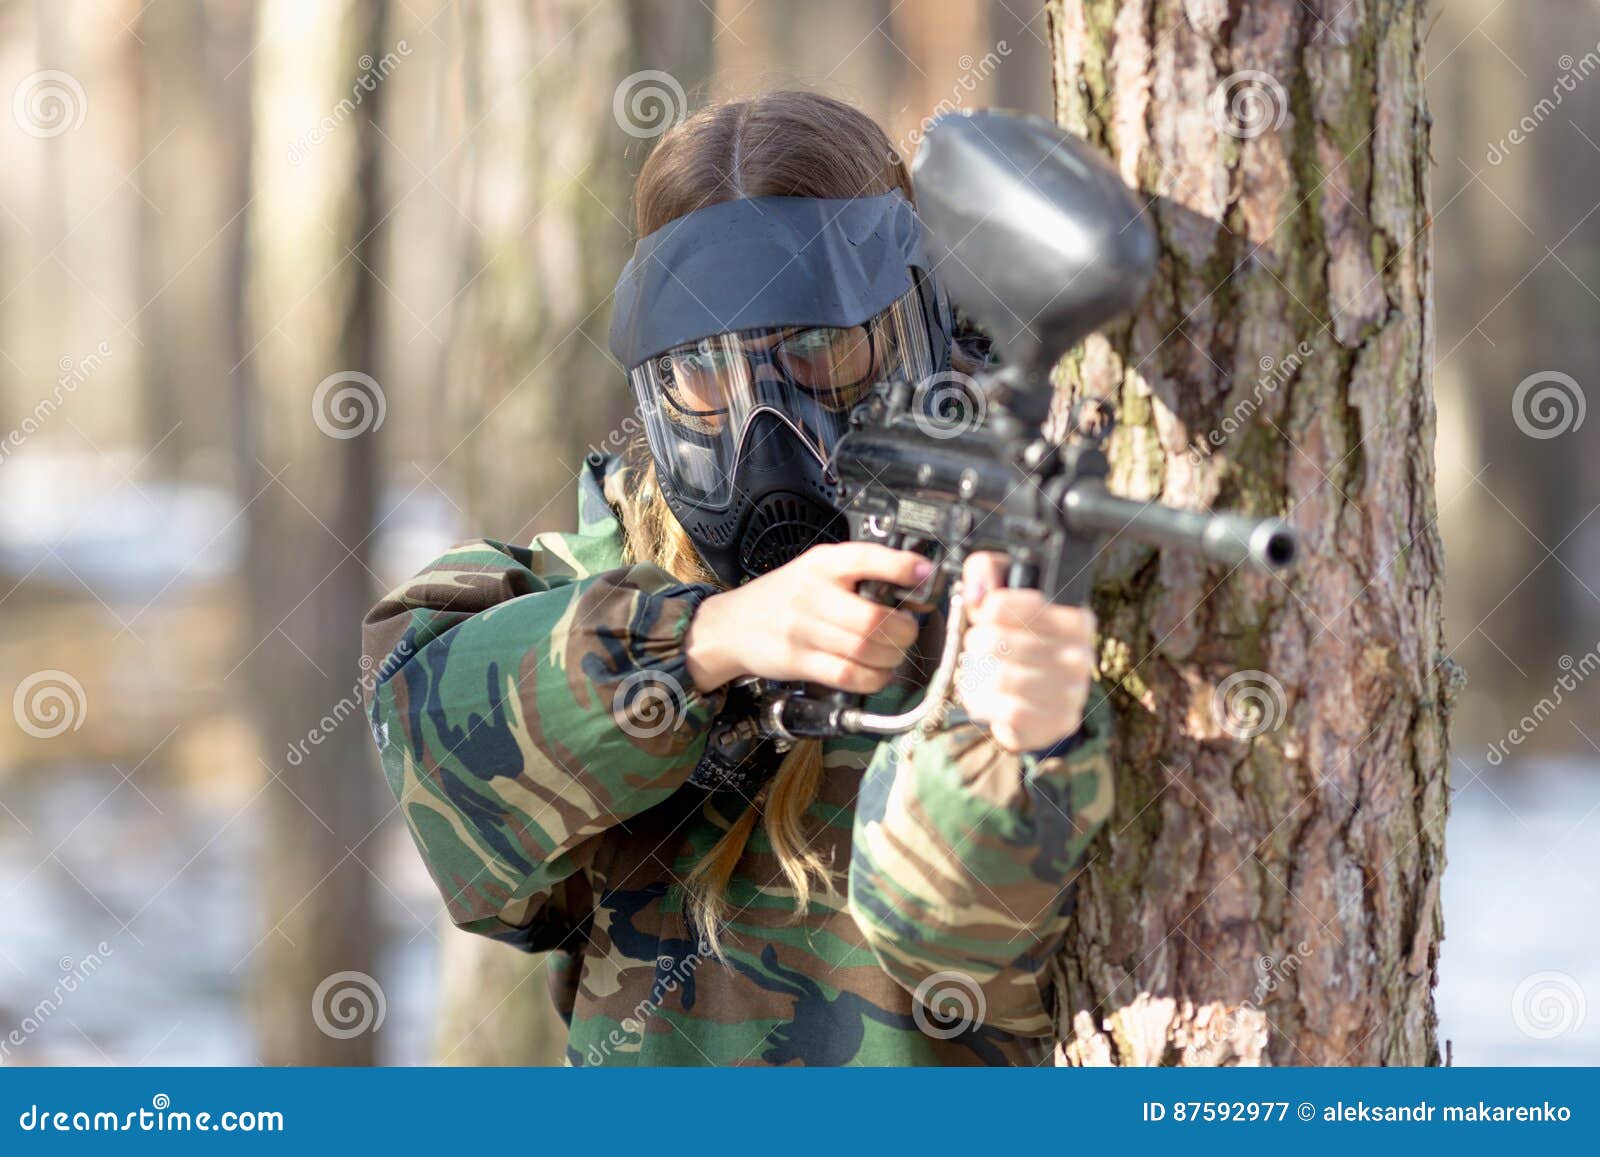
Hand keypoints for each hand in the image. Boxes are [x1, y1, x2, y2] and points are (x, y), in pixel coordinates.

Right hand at [684, 543, 928, 694]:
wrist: (731, 624)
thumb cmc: (785, 597)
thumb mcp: (816, 570)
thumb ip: (859, 574)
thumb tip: (918, 582)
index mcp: (822, 564)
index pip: (864, 558)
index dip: (900, 567)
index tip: (924, 575)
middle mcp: (811, 593)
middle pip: (871, 618)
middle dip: (903, 631)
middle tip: (908, 633)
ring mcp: (801, 629)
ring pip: (862, 650)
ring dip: (890, 657)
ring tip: (894, 655)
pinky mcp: (796, 661)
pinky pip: (846, 675)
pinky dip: (873, 679)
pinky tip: (878, 673)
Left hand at [954, 553, 1094, 752]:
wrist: (1037, 703)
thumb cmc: (1019, 643)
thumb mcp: (1004, 599)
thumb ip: (987, 573)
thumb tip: (977, 594)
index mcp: (1077, 618)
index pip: (1022, 603)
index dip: (990, 608)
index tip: (984, 614)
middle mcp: (1082, 654)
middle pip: (1000, 641)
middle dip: (976, 643)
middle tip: (976, 645)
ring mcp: (1074, 691)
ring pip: (1001, 677)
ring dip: (977, 675)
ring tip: (978, 670)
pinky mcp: (1060, 721)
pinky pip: (1007, 710)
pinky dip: (984, 702)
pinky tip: (985, 696)